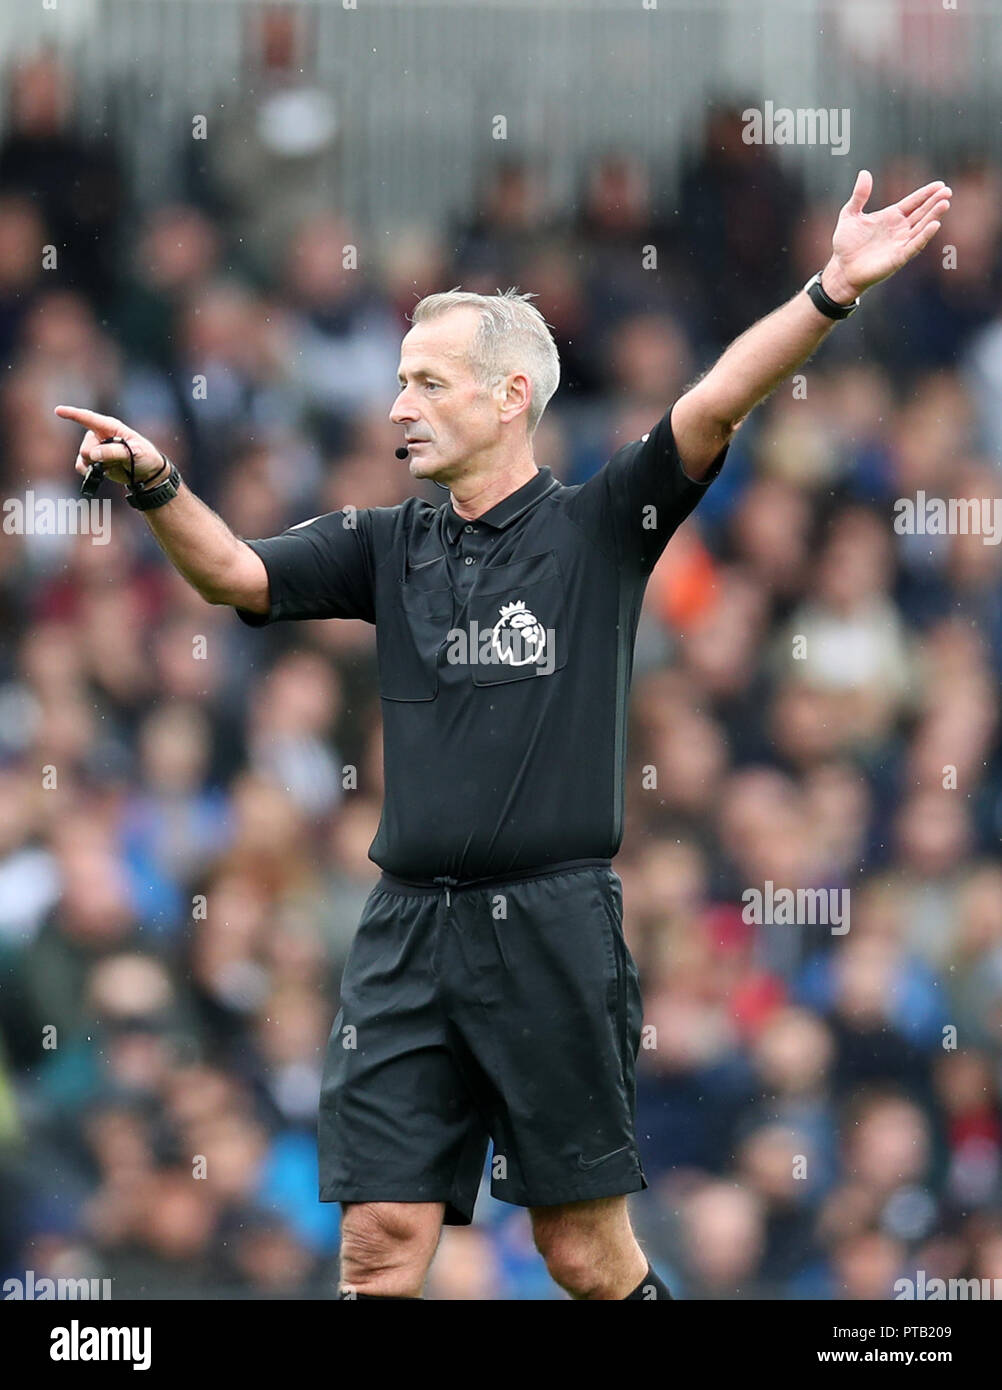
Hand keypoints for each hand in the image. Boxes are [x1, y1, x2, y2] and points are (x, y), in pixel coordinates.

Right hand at [54, 405, 166, 487]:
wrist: (147, 472)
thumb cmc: (144, 456)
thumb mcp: (135, 452)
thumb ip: (114, 452)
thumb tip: (93, 454)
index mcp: (111, 427)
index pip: (88, 418)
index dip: (73, 414)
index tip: (58, 411)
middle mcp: (99, 435)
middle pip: (86, 447)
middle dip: (96, 457)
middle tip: (114, 461)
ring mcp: (95, 448)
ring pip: (83, 457)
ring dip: (95, 465)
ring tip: (112, 465)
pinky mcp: (94, 461)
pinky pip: (81, 466)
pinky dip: (88, 471)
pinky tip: (100, 473)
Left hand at [822, 170, 951, 302]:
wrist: (841, 269)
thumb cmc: (845, 244)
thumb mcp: (850, 215)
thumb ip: (859, 195)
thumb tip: (864, 172)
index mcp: (891, 217)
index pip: (913, 203)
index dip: (926, 194)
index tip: (940, 185)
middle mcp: (899, 229)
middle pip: (921, 213)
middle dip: (934, 202)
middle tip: (947, 191)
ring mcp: (900, 243)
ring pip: (921, 227)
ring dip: (933, 216)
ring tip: (945, 203)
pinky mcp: (898, 257)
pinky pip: (914, 245)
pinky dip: (924, 236)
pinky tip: (934, 224)